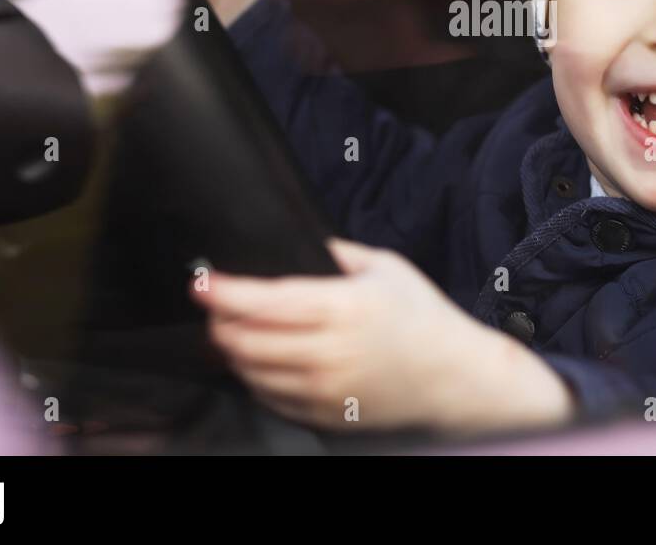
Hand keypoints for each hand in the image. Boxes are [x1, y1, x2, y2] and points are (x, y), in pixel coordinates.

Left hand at [192, 238, 576, 434]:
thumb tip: (295, 242)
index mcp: (344, 306)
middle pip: (246, 340)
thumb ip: (335, 252)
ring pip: (251, 372)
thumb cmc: (423, 317)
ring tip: (231, 332)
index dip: (224, 292)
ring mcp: (325, 388)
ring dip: (231, 351)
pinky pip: (269, 398)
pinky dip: (254, 378)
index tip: (201, 283)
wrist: (455, 376)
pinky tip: (258, 361)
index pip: (264, 301)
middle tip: (213, 307)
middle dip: (218, 321)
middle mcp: (330, 351)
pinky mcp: (325, 414)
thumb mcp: (385, 267)